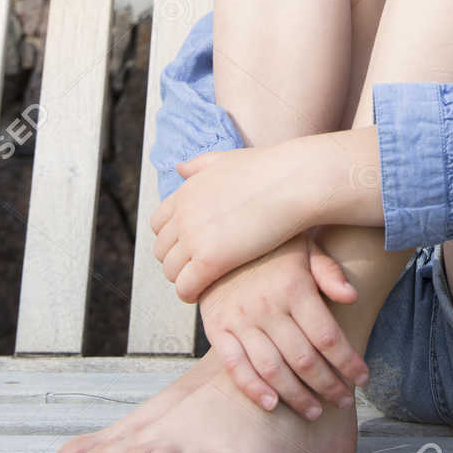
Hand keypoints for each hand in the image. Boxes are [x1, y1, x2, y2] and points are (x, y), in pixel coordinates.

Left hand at [150, 143, 303, 300]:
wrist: (294, 181)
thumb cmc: (270, 169)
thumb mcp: (228, 159)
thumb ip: (200, 165)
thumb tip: (179, 169)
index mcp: (185, 191)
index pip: (158, 225)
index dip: (173, 239)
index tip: (191, 246)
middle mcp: (183, 214)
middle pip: (161, 251)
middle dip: (177, 261)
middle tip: (199, 268)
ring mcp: (194, 238)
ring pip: (171, 273)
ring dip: (185, 279)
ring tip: (205, 281)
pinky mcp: (211, 260)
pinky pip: (186, 288)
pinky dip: (192, 294)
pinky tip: (208, 292)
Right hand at [199, 230, 369, 419]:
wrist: (223, 238)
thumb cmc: (274, 246)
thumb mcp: (305, 247)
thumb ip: (329, 272)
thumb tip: (352, 296)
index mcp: (294, 287)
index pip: (327, 336)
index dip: (348, 362)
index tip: (363, 378)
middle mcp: (267, 306)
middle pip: (303, 359)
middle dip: (328, 386)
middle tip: (344, 401)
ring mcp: (240, 320)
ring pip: (272, 369)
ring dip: (296, 396)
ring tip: (314, 411)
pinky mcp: (217, 329)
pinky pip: (235, 366)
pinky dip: (253, 389)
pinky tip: (272, 404)